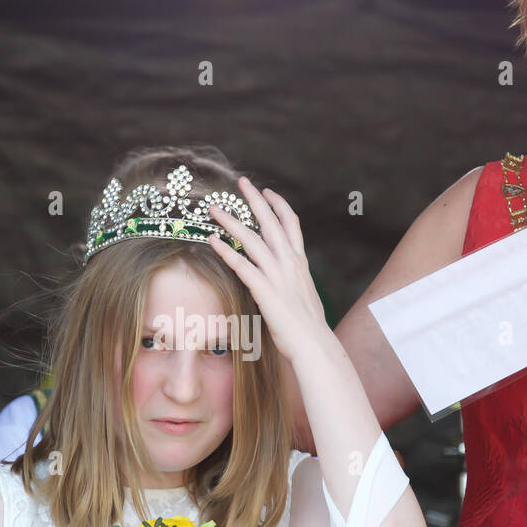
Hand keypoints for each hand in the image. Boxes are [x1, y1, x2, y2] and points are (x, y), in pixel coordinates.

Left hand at [207, 177, 328, 363]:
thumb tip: (287, 281)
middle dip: (255, 200)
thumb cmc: (309, 327)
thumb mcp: (305, 296)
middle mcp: (290, 263)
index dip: (278, 205)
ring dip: (231, 221)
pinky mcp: (264, 290)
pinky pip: (241, 264)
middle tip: (241, 182)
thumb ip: (294, 282)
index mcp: (300, 263)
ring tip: (214, 208)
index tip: (266, 192)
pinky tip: (212, 240)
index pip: (291, 224)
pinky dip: (226, 250)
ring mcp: (277, 275)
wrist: (314, 344)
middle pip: (270, 222)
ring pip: (252, 238)